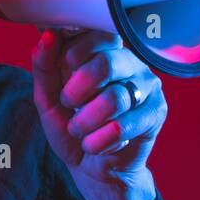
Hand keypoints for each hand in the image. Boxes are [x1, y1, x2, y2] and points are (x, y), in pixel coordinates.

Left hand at [31, 27, 166, 199]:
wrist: (90, 166)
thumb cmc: (72, 126)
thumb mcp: (48, 98)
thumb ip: (44, 66)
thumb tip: (49, 35)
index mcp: (104, 51)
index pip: (96, 33)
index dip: (73, 54)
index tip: (65, 72)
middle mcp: (130, 63)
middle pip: (106, 63)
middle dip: (76, 91)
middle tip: (69, 105)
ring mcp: (147, 86)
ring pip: (114, 99)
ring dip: (85, 122)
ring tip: (80, 130)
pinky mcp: (155, 113)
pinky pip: (123, 127)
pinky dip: (99, 142)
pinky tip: (96, 145)